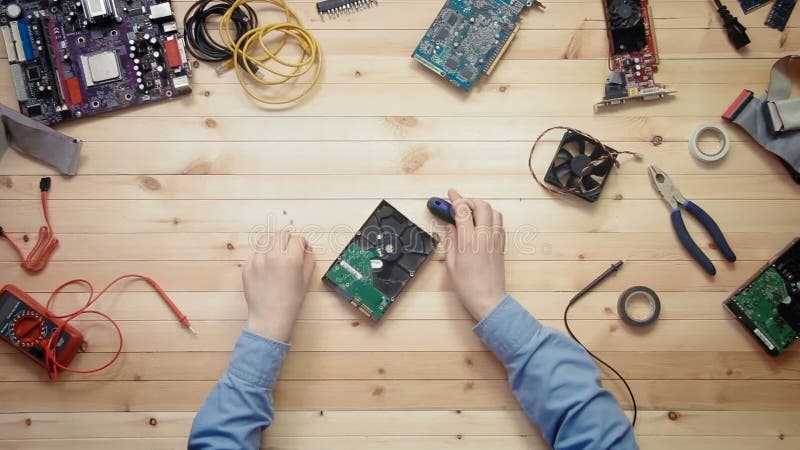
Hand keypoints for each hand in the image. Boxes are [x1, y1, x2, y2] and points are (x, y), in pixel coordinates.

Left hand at [242, 229, 315, 341]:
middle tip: (290, 250)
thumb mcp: (306, 280)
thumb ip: (308, 260)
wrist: (270, 317)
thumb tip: (306, 249)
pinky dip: (262, 256)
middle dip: (288, 240)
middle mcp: (273, 256)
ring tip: (276, 255)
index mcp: (291, 259)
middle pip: (281, 234)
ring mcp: (257, 260)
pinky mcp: (247, 266)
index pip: (297, 239)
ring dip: (273, 244)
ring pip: (266, 239)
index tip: (302, 250)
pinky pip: (256, 253)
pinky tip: (266, 268)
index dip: (302, 244)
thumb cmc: (291, 302)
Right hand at [444, 189, 506, 321]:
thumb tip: (449, 226)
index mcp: (469, 241)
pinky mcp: (502, 245)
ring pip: (493, 211)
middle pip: (481, 205)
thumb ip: (450, 241)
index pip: (463, 211)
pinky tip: (481, 224)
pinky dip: (490, 217)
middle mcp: (485, 236)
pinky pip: (499, 223)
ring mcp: (496, 240)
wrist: (488, 300)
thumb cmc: (467, 286)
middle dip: (469, 200)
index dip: (455, 199)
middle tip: (459, 204)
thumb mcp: (451, 264)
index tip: (450, 194)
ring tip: (470, 213)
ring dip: (481, 207)